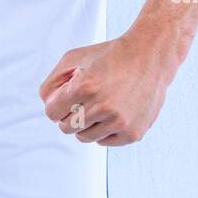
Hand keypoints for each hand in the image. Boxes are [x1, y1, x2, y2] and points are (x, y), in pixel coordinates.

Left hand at [39, 30, 171, 146]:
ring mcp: (119, 122)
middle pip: (66, 127)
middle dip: (70, 114)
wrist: (149, 57)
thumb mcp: (74, 57)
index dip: (56, 104)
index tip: (66, 97)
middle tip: (84, 100)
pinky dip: (104, 130)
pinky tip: (113, 111)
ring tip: (99, 104)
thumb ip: (52, 83)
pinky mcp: (132, 133)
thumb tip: (48, 107)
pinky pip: (104, 141)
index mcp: (85, 86)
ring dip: (86, 123)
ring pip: (84, 137)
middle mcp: (103, 106)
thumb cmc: (109, 56)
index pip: (52, 113)